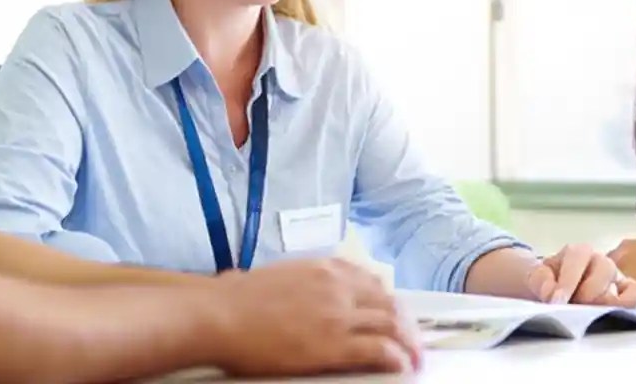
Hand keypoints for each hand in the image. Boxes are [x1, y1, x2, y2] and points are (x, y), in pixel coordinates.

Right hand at [205, 258, 421, 376]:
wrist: (220, 313)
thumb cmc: (236, 299)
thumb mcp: (279, 277)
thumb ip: (303, 283)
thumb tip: (303, 293)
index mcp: (325, 268)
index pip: (371, 281)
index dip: (387, 300)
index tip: (392, 314)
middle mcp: (338, 286)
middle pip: (388, 302)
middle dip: (406, 322)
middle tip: (412, 340)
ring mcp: (338, 314)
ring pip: (391, 324)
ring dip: (409, 342)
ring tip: (415, 358)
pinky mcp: (333, 344)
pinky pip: (378, 349)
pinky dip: (396, 357)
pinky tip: (402, 366)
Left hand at [525, 243, 635, 306]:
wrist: (552, 288)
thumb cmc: (548, 282)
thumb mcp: (537, 278)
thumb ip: (541, 282)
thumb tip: (552, 294)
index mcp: (578, 252)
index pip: (578, 259)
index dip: (568, 282)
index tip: (557, 302)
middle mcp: (600, 260)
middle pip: (605, 269)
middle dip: (587, 292)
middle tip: (572, 307)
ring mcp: (614, 276)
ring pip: (622, 284)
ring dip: (606, 302)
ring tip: (589, 312)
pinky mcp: (624, 291)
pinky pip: (634, 295)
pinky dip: (626, 303)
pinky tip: (609, 313)